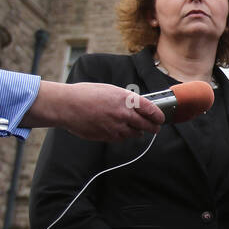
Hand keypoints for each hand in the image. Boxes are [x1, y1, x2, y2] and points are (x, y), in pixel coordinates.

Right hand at [22, 81, 164, 140]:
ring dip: (137, 132)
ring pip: (134, 134)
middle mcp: (123, 114)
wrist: (67, 106)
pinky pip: (121, 138)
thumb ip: (125, 99)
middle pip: (146, 125)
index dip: (159, 116)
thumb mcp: (110, 90)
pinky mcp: (107, 136)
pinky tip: (119, 131)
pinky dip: (123, 136)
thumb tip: (138, 106)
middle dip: (153, 127)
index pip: (150, 109)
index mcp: (125, 99)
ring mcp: (115, 127)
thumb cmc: (86, 94)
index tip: (161, 118)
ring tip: (136, 129)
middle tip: (155, 128)